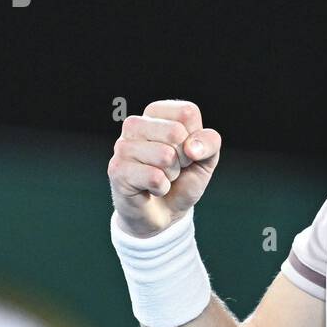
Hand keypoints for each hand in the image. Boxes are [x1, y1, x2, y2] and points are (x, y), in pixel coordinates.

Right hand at [108, 99, 221, 237]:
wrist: (165, 213)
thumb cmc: (183, 179)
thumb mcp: (207, 158)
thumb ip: (210, 143)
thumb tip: (192, 148)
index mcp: (156, 112)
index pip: (187, 112)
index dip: (196, 138)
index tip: (186, 151)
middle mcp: (135, 124)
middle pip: (175, 132)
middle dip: (183, 158)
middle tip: (173, 167)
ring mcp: (122, 146)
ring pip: (165, 156)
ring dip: (172, 174)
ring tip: (162, 177)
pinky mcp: (117, 170)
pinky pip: (154, 177)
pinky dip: (162, 188)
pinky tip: (152, 189)